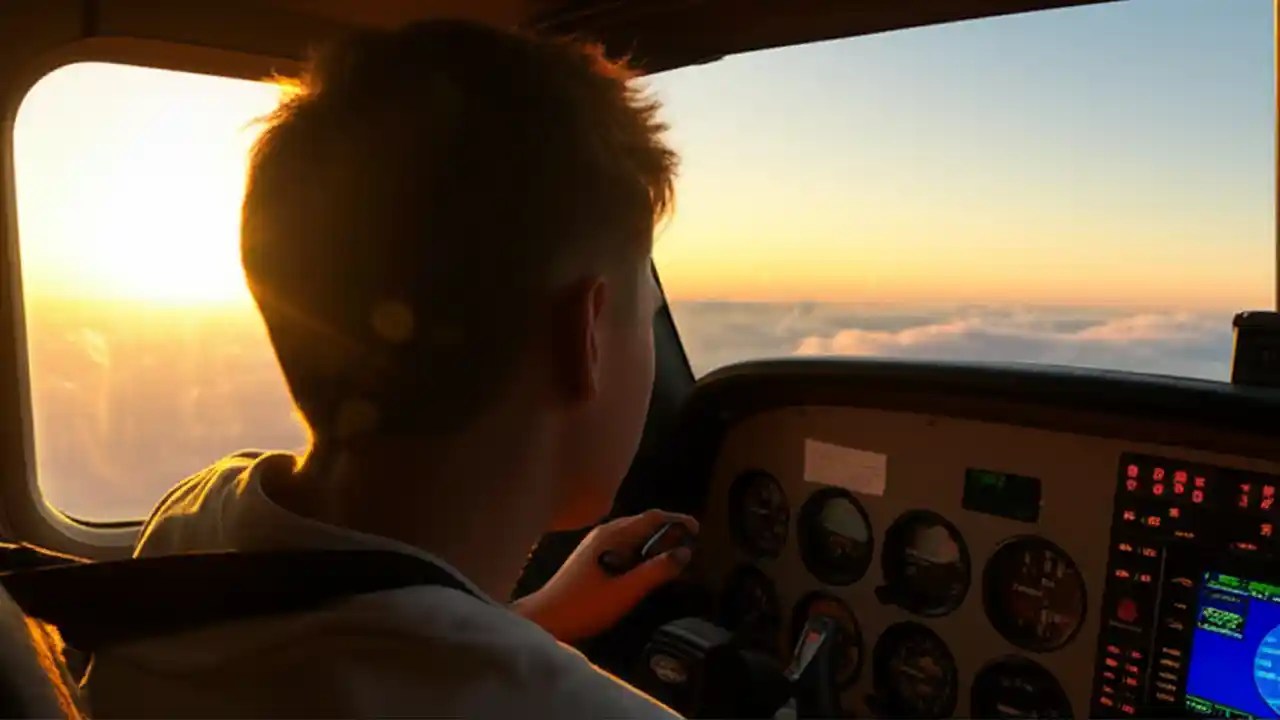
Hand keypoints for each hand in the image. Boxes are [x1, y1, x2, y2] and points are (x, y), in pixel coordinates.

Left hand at [512, 509, 698, 643]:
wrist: (547, 618)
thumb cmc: (586, 605)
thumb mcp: (627, 591)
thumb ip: (657, 570)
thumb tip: (685, 552)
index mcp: (614, 535)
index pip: (653, 516)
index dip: (678, 520)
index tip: (698, 529)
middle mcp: (605, 532)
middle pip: (643, 521)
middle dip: (669, 529)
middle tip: (691, 544)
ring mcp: (596, 542)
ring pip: (634, 533)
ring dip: (655, 540)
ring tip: (674, 555)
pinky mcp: (592, 555)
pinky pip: (624, 543)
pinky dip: (642, 549)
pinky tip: (648, 565)